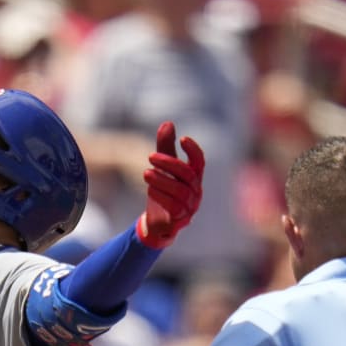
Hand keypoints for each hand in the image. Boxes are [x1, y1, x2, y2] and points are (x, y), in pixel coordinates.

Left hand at [136, 122, 204, 249]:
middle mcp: (196, 191)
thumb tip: (168, 123)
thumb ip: (165, 146)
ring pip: (181, 191)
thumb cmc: (163, 191)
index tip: (183, 138)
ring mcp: (190, 207)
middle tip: (150, 156)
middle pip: (188, 175)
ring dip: (162, 180)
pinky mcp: (180, 219)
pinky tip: (150, 190)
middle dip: (169, 163)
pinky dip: (161, 196)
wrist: (157, 222)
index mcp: (194, 177)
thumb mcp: (162, 167)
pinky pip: (175, 207)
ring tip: (146, 173)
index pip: (199, 162)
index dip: (193, 150)